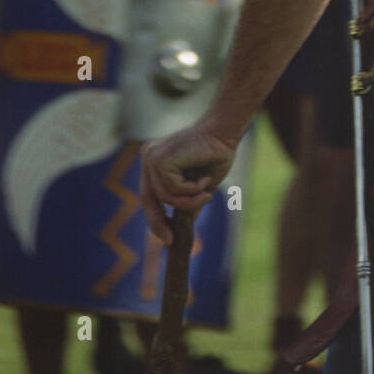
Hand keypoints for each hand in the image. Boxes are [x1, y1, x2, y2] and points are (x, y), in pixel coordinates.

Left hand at [140, 120, 237, 245]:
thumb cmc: (217, 153)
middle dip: (158, 221)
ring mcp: (153, 157)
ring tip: (207, 193)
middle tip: (170, 240)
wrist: (224, 132)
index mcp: (155, 160)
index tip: (166, 238)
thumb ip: (190, 200)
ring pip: (165, 196)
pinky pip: (173, 189)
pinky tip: (204, 179)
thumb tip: (186, 223)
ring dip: (188, 200)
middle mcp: (149, 157)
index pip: (149, 194)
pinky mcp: (161, 159)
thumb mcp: (201, 184)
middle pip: (148, 198)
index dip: (155, 217)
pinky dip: (191, 190)